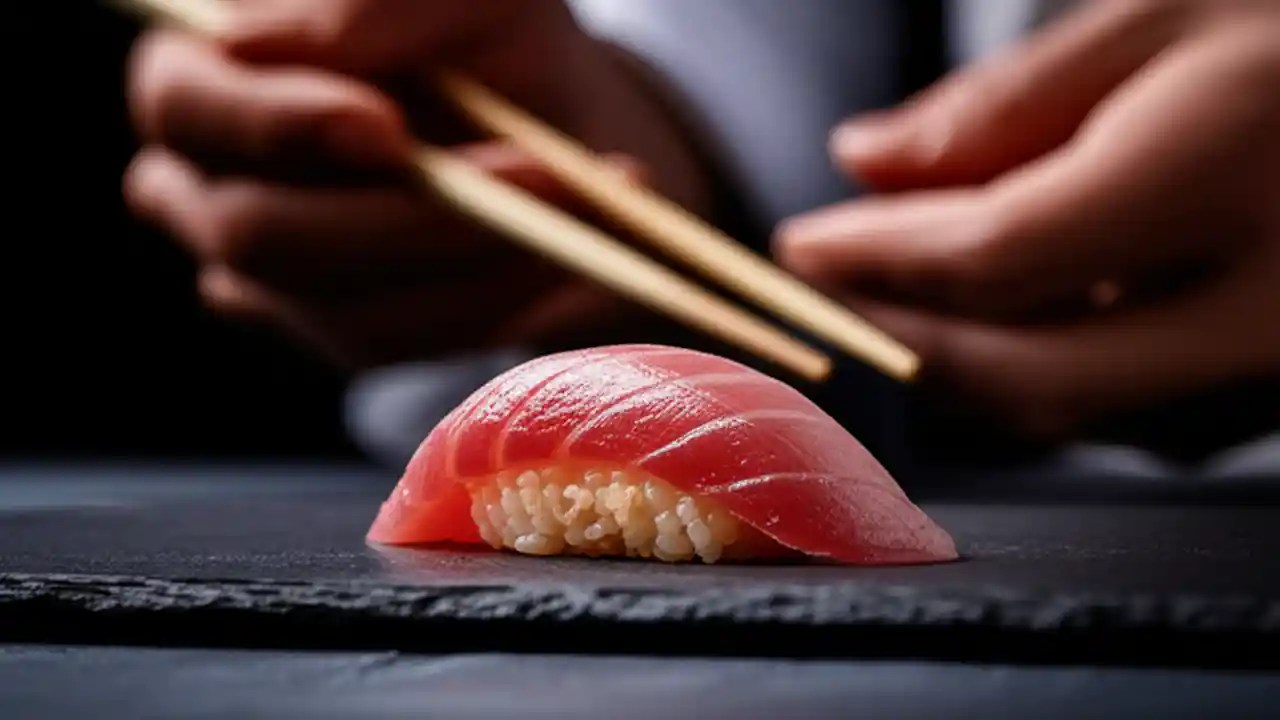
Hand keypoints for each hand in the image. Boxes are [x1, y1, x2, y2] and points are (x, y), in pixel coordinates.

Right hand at [125, 0, 710, 367]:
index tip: (387, 128)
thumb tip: (287, 39)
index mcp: (198, 79)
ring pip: (347, 309)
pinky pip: (408, 347)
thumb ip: (379, 0)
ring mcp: (270, 282)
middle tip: (541, 180)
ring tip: (585, 208)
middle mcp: (206, 189)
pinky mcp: (344, 336)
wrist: (550, 119)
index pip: (188, 107)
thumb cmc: (486, 34)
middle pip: (260, 233)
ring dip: (479, 264)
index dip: (279, 124)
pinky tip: (567, 259)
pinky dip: (498, 305)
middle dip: (407, 216)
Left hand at [776, 0, 1279, 437]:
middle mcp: (1269, 301)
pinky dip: (1044, 368)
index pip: (996, 255)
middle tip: (826, 301)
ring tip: (896, 297)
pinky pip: (1132, 409)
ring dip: (963, 366)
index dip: (876, 259)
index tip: (799, 246)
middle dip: (902, 346)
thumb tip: (859, 164)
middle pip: (1028, 375)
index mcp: (1229, 171)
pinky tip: (1010, 313)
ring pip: (1073, 408)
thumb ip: (1005, 104)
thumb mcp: (1164, 17)